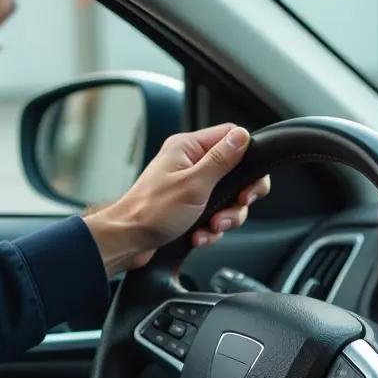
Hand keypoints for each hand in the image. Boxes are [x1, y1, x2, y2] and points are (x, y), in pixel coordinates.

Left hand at [85, 123, 270, 275]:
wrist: (127, 242)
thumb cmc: (151, 212)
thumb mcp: (194, 184)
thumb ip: (221, 160)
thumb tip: (242, 137)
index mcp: (188, 148)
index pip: (231, 136)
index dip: (247, 155)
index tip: (249, 180)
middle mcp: (189, 163)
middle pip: (235, 172)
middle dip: (238, 197)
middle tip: (237, 205)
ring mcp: (189, 187)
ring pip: (227, 199)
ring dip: (225, 218)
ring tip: (211, 227)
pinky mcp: (189, 208)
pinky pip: (213, 216)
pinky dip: (210, 230)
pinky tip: (198, 236)